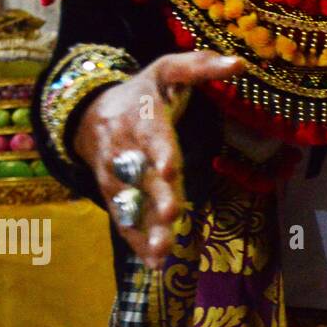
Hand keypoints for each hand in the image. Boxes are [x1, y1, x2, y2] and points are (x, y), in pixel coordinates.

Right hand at [73, 50, 245, 269]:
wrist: (86, 110)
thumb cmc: (143, 91)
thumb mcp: (167, 70)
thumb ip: (200, 66)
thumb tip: (240, 63)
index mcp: (141, 117)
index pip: (152, 135)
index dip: (159, 151)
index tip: (170, 168)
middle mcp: (124, 147)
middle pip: (141, 174)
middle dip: (155, 196)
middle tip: (171, 216)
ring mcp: (114, 174)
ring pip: (129, 202)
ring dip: (145, 227)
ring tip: (162, 252)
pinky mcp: (111, 193)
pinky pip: (123, 217)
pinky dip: (137, 239)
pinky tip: (154, 263)